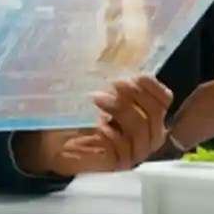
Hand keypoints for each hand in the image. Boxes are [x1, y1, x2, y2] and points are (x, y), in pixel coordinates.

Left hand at [14, 76, 173, 176]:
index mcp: (145, 114)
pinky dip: (113, 129)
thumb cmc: (73, 114)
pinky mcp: (118, 164)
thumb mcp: (98, 90)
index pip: (164, 99)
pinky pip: (126, 145)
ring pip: (143, 127)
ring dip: (122, 108)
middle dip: (137, 95)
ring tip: (98, 97)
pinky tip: (96, 120)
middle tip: (115, 83)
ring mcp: (134, 152)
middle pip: (157, 112)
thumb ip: (115, 79)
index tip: (133, 74)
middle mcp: (146, 134)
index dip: (153, 84)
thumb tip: (125, 49)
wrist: (49, 143)